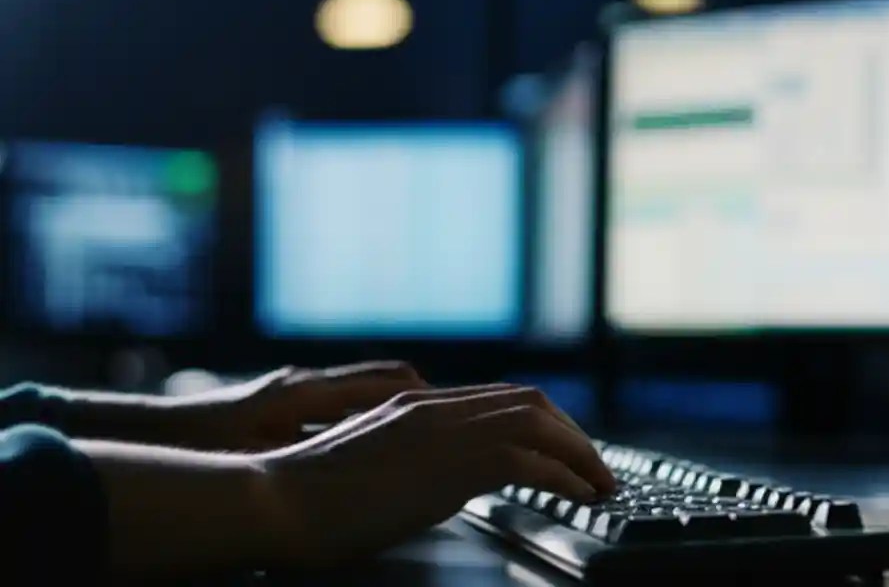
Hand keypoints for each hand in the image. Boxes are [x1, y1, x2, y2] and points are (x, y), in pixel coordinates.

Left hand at [169, 361, 427, 450]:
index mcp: (302, 393)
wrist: (162, 431)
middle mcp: (306, 382)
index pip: (376, 384)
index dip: (416, 395)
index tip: (450, 408)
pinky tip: (378, 433)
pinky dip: (367, 410)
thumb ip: (304, 454)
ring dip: (395, 401)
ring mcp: (297, 387)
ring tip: (429, 422)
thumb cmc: (203, 446)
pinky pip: (342, 399)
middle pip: (378, 379)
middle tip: (453, 414)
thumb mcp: (256, 456)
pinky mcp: (288, 398)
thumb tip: (347, 459)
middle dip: (418, 394)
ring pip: (362, 387)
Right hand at [259, 383, 615, 567]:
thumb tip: (444, 476)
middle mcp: (436, 406)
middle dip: (571, 434)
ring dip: (578, 452)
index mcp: (417, 405)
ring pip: (537, 422)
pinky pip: (528, 460)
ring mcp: (444, 429)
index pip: (499, 399)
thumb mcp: (371, 463)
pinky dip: (563, 475)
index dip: (542, 422)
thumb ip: (411, 457)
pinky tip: (577, 494)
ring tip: (599, 482)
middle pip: (529, 402)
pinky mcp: (450, 462)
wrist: (278, 500)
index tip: (564, 448)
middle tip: (594, 466)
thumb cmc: (310, 496)